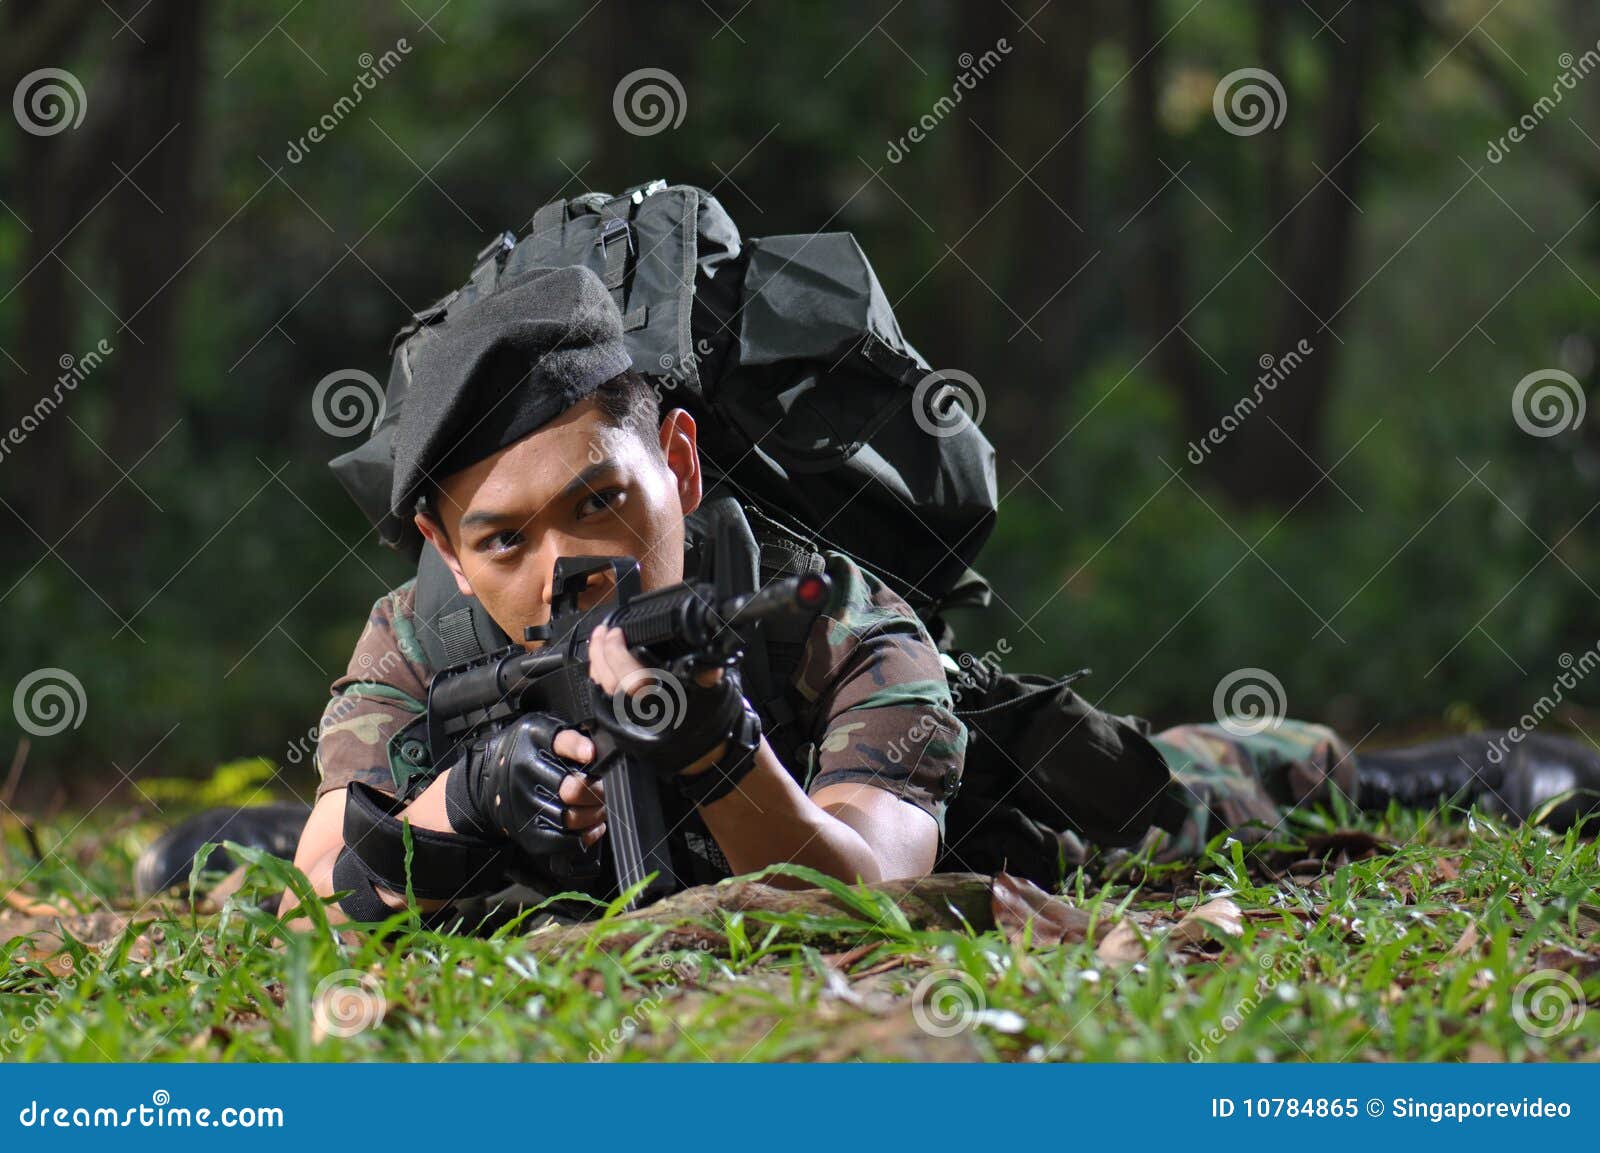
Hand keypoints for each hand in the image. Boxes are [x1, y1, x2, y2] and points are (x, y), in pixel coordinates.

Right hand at [449, 714, 605, 856]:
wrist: (488, 778)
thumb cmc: (527, 752)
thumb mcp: (543, 731)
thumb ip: (571, 736)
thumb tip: (601, 751)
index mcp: (531, 738)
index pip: (561, 742)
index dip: (580, 749)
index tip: (591, 755)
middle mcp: (523, 769)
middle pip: (573, 788)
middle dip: (598, 792)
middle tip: (605, 791)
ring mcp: (522, 802)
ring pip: (571, 816)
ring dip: (594, 815)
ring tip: (600, 808)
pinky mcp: (524, 829)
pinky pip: (561, 840)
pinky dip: (584, 836)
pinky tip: (592, 826)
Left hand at [586, 623, 737, 774]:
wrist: (699, 749)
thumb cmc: (706, 721)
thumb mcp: (713, 696)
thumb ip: (708, 676)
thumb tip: (711, 665)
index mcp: (659, 705)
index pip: (629, 677)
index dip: (618, 651)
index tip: (617, 632)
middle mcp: (638, 715)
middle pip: (607, 681)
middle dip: (600, 652)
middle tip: (603, 630)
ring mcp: (625, 721)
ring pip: (599, 690)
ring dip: (595, 663)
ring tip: (598, 640)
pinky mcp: (618, 724)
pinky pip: (600, 698)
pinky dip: (596, 678)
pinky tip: (599, 663)